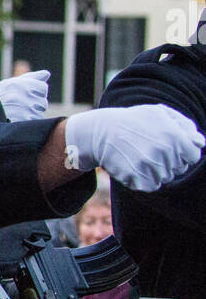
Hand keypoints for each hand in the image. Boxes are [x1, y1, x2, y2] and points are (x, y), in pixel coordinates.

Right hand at [0, 69, 49, 121]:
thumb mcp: (10, 85)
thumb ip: (30, 78)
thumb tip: (47, 74)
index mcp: (19, 84)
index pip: (43, 88)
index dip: (37, 93)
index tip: (26, 96)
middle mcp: (22, 95)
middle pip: (43, 103)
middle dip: (34, 106)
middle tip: (19, 107)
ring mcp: (24, 110)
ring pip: (39, 114)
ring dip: (32, 116)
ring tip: (17, 115)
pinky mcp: (24, 123)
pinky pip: (35, 124)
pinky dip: (28, 124)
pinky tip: (18, 122)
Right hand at [65, 104, 203, 189]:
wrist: (102, 131)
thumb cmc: (134, 120)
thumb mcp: (160, 113)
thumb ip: (185, 126)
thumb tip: (201, 143)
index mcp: (175, 136)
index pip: (193, 156)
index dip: (183, 152)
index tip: (169, 146)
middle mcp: (165, 152)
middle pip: (179, 168)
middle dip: (168, 160)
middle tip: (149, 148)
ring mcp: (151, 167)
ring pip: (165, 178)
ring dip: (156, 170)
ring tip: (140, 155)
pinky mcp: (137, 179)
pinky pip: (151, 185)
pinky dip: (144, 179)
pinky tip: (134, 165)